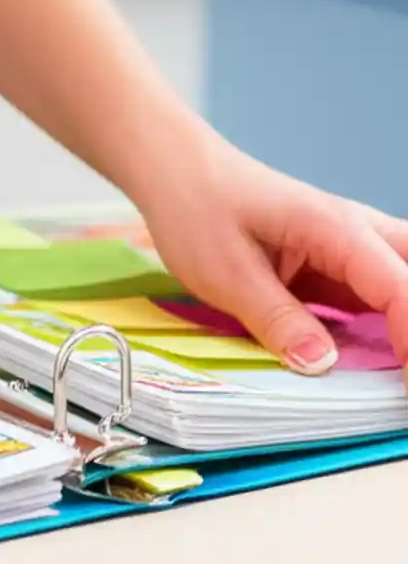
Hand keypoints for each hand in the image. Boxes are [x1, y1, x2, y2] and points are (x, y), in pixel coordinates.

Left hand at [141, 145, 407, 375]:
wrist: (178, 176)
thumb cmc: (198, 212)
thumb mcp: (226, 275)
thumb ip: (276, 320)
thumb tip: (322, 364)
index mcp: (337, 231)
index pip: (401, 289)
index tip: (405, 387)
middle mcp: (357, 236)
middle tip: (404, 379)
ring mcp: (349, 249)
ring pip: (404, 283)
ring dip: (404, 324)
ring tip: (394, 375)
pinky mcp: (333, 266)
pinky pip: (376, 296)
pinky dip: (384, 325)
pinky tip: (372, 360)